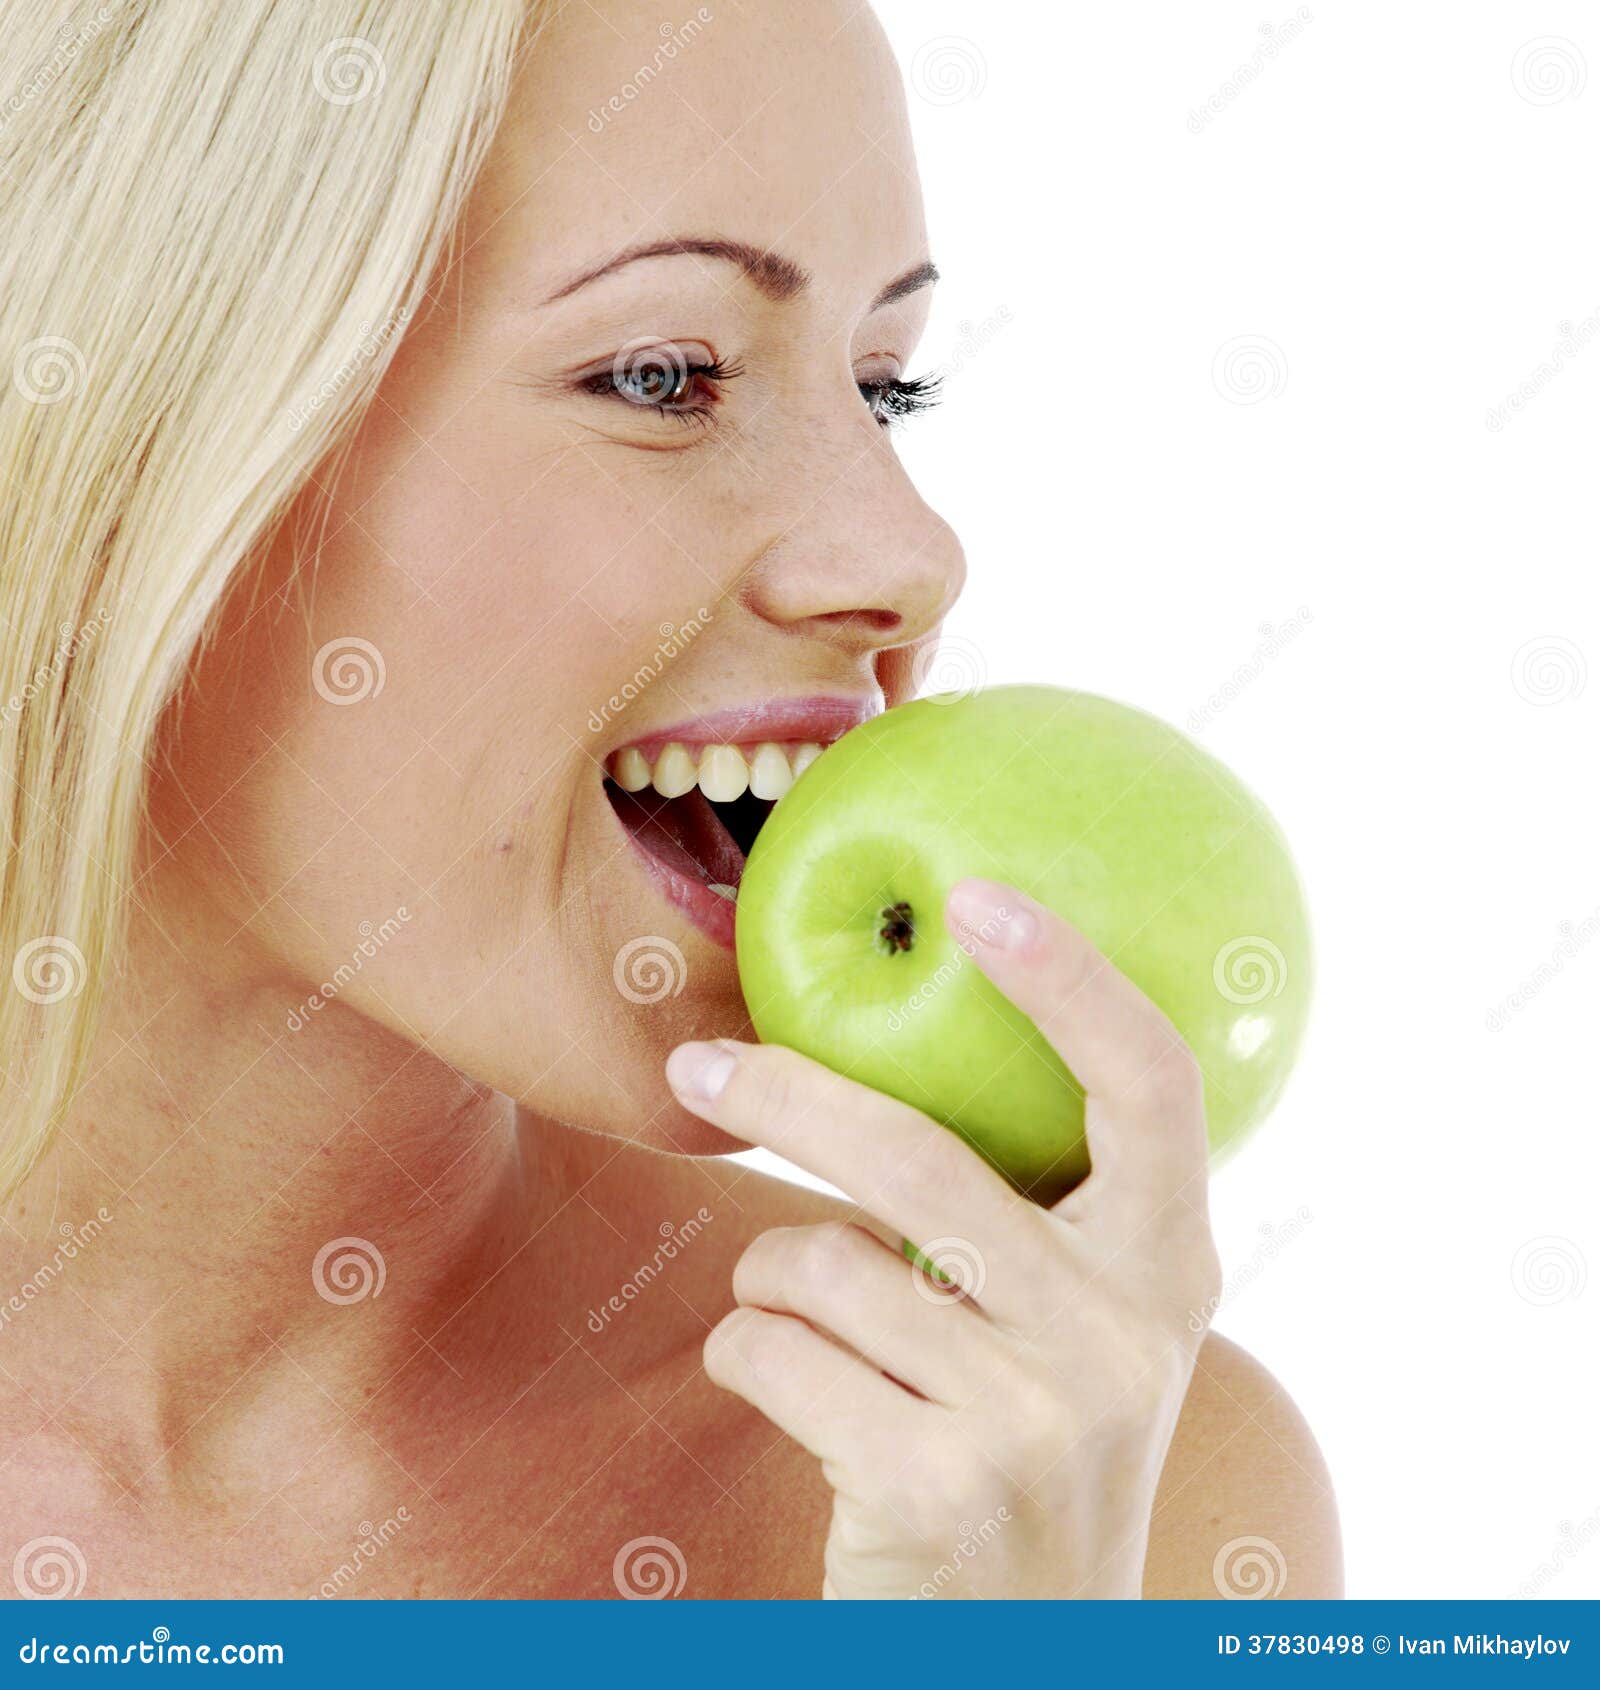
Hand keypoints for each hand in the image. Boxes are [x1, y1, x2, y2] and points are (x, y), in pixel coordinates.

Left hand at [666, 877, 1222, 1599]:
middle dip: (786, 1094)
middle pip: (918, 1159)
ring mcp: (1037, 1417)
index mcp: (1169, 1265)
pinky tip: (796, 1391)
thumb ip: (1029, 1213)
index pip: (1150, 1085)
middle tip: (699, 1060)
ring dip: (769, 1275)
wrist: (1026, 1643)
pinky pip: (771, 1348)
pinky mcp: (936, 1486)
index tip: (978, 896)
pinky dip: (748, 1349)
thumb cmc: (1027, 1440)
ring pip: (818, 1261)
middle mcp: (1123, 1334)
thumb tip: (875, 1060)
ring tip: (800, 1314)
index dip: (1072, 978)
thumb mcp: (1074, 1326)